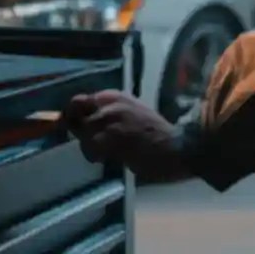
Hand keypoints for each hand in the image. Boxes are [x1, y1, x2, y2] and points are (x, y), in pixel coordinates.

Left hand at [63, 90, 192, 183]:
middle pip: (75, 111)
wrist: (180, 147)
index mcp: (117, 96)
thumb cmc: (160, 137)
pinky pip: (90, 146)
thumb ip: (112, 117)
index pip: (81, 100)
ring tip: (105, 155)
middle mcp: (111, 102)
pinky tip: (108, 159)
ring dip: (89, 146)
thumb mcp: (134, 116)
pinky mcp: (113, 136)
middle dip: (77, 128)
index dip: (74, 115)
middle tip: (88, 143)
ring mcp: (111, 118)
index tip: (75, 127)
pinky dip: (95, 155)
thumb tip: (85, 125)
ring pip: (82, 132)